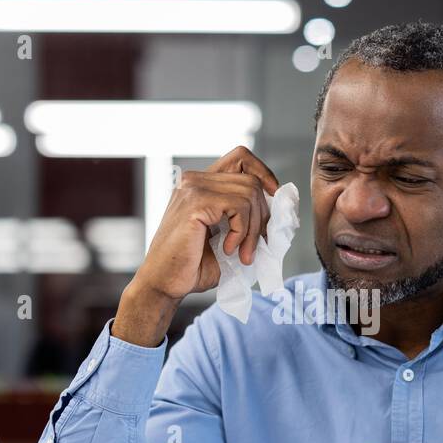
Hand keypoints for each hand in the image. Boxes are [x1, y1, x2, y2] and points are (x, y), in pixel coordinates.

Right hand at [114, 146, 279, 346]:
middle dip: (262, 216)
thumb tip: (279, 212)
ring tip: (242, 254)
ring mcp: (193, 188)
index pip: (240, 158)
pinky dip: (241, 231)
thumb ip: (245, 220)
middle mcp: (194, 181)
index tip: (273, 199)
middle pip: (251, 180)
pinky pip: (238, 206)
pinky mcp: (195, 202)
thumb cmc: (192, 266)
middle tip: (253, 248)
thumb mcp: (226, 238)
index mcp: (201, 185)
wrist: (163, 284)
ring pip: (249, 192)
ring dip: (253, 229)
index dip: (263, 173)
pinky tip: (228, 249)